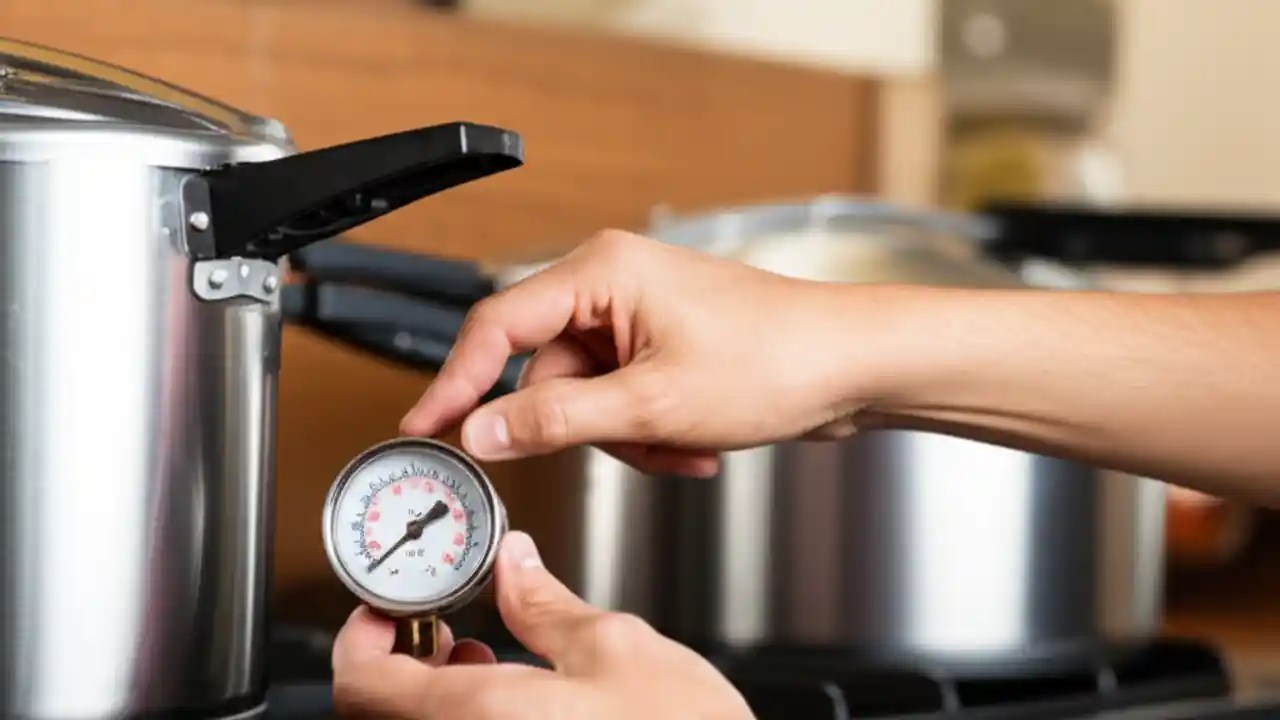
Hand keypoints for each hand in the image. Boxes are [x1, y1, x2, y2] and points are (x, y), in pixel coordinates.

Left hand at [332, 531, 753, 718]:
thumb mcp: (615, 647)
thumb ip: (544, 602)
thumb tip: (516, 564)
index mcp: (476, 719)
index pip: (360, 683)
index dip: (361, 633)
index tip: (386, 607)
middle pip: (378, 713)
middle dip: (396, 660)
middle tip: (431, 623)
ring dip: (424, 692)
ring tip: (471, 655)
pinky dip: (460, 717)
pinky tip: (506, 696)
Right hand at [400, 230, 879, 475]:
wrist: (852, 365)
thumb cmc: (775, 359)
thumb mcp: (652, 405)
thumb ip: (556, 420)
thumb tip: (484, 429)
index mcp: (602, 272)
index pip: (497, 326)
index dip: (455, 382)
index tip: (426, 427)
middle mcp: (613, 284)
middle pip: (545, 373)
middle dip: (585, 428)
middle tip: (631, 447)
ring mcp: (638, 316)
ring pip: (585, 398)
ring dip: (626, 438)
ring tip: (681, 445)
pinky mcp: (660, 345)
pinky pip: (621, 401)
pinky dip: (648, 433)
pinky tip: (692, 442)